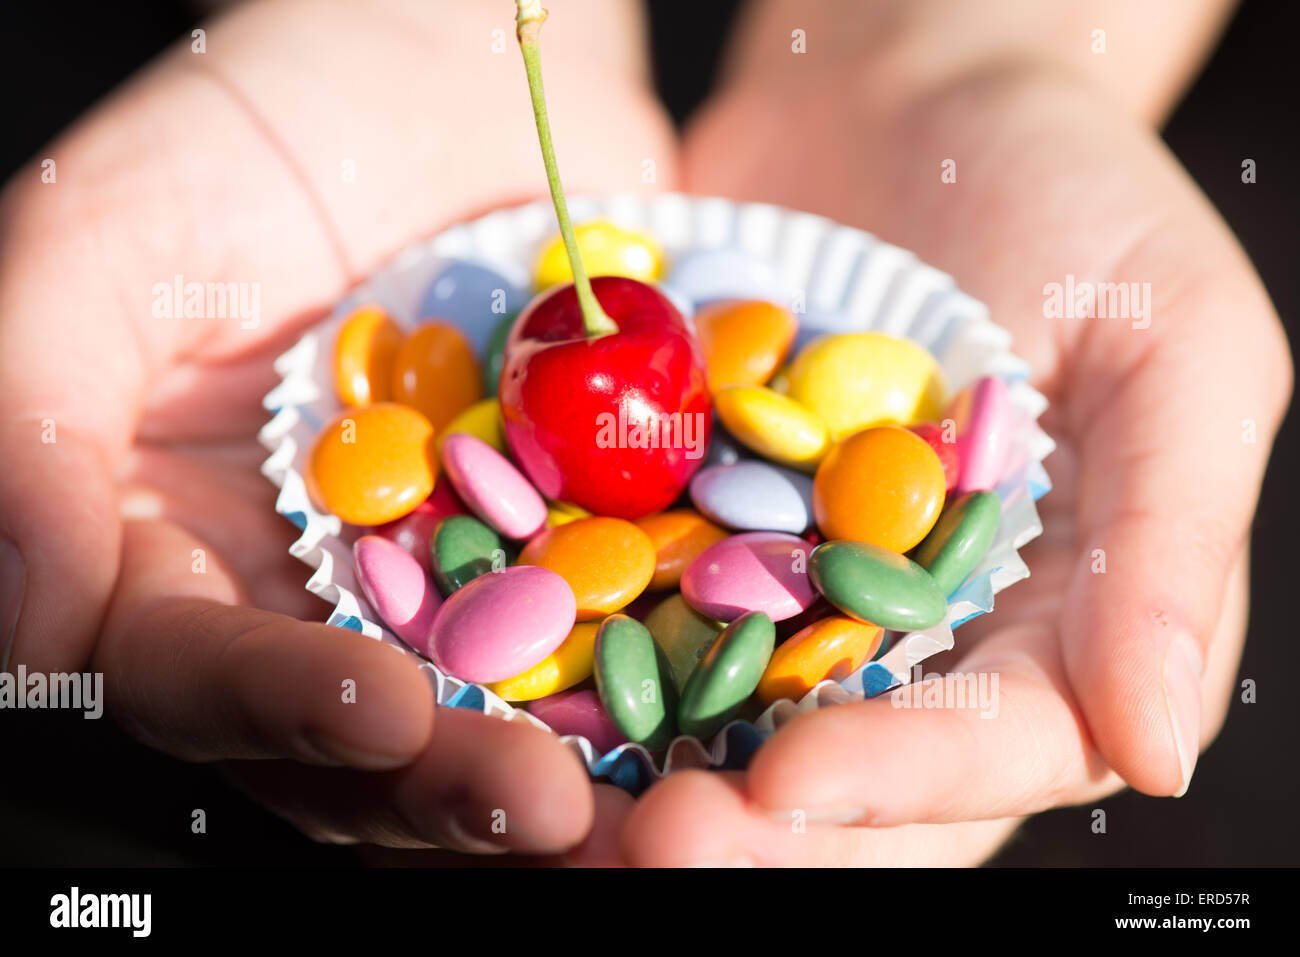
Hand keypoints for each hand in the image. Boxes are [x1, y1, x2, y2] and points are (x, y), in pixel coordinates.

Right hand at [0, 0, 673, 854]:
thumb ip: (31, 419)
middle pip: (355, 737)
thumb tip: (27, 629)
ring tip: (631, 805)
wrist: (446, 63)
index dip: (277, 708)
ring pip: (487, 716)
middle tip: (540, 811)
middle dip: (439, 782)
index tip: (376, 710)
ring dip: (557, 771)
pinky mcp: (569, 542)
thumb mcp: (107, 240)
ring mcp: (450, 577)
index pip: (196, 672)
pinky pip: (609, 631)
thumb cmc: (257, 128)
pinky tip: (716, 708)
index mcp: (174, 546)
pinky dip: (655, 680)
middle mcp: (310, 590)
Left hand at [611, 1, 1290, 865]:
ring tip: (556, 803)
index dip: (898, 778)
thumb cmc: (1076, 201)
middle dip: (754, 825)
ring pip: (729, 715)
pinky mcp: (700, 525)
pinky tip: (502, 676)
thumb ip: (1164, 548)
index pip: (992, 739)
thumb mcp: (1171, 345)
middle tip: (651, 845)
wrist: (908, 102)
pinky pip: (641, 600)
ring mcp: (797, 585)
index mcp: (1054, 619)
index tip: (789, 787)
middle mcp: (917, 631)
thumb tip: (1155, 754)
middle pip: (848, 767)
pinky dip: (580, 643)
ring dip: (645, 771)